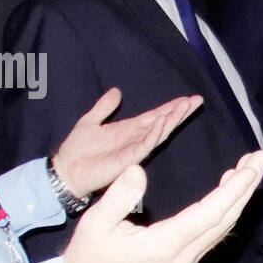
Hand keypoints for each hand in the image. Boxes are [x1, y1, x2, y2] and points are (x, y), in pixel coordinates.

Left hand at [52, 88, 202, 198]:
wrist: (66, 170)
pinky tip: (163, 122)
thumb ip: (104, 107)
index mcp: (130, 129)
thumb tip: (117, 91)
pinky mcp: (128, 159)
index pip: (155, 116)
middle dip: (180, 112)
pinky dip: (155, 133)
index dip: (171, 107)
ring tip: (185, 107)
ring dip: (172, 120)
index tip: (188, 98)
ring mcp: (134, 149)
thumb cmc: (77, 150)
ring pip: (159, 133)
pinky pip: (145, 145)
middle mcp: (136, 138)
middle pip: (163, 123)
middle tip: (196, 101)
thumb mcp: (91, 120)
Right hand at [63, 150, 262, 262]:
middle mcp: (183, 256)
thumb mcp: (95, 224)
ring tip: (247, 169)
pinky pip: (212, 235)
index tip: (251, 166)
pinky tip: (226, 194)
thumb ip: (119, 197)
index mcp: (164, 245)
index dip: (234, 189)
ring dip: (237, 198)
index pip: (210, 213)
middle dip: (246, 187)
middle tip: (260, 158)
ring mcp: (185, 262)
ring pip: (221, 228)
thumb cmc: (89, 260)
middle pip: (225, 219)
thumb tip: (138, 171)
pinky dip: (224, 211)